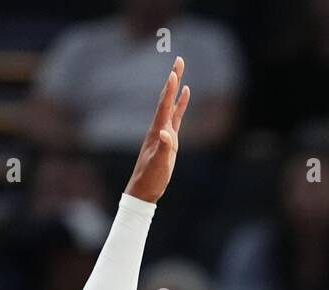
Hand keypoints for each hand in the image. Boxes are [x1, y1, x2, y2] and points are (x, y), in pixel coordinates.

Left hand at [124, 56, 190, 203]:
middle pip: (167, 98)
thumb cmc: (151, 178)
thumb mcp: (158, 164)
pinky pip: (176, 116)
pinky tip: (185, 95)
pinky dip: (181, 104)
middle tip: (179, 60)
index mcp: (157, 131)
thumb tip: (167, 133)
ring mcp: (164, 131)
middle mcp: (159, 127)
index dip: (170, 90)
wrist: (144, 189)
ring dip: (176, 88)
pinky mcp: (169, 138)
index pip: (164, 106)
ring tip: (180, 71)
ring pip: (171, 104)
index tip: (175, 73)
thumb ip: (163, 148)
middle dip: (173, 79)